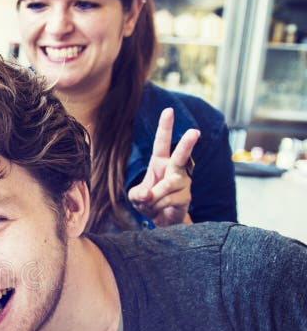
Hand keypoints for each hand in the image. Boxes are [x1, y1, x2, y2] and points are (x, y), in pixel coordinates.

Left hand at [127, 108, 199, 226]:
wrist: (161, 220)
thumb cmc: (148, 201)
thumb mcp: (136, 196)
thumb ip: (138, 194)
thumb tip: (149, 195)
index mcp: (160, 162)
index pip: (162, 142)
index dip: (165, 127)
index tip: (168, 110)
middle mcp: (174, 169)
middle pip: (181, 155)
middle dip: (187, 144)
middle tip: (194, 132)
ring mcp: (183, 182)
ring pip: (167, 186)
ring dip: (154, 197)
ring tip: (151, 203)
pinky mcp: (186, 197)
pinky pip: (169, 200)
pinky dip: (158, 207)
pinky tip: (160, 209)